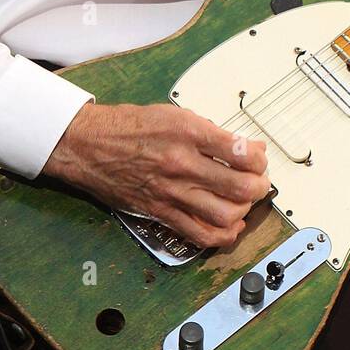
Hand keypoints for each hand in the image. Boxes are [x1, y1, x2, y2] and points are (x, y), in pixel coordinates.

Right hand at [45, 102, 269, 249]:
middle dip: (259, 186)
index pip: (241, 152)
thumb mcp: (176, 115)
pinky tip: (230, 226)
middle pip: (239, 187)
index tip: (259, 158)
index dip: (259, 158)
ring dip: (244, 210)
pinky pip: (199, 234)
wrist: (89, 144)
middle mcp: (182, 164)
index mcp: (189, 133)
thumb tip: (248, 147)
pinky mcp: (160, 212)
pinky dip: (222, 235)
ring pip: (225, 215)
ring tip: (244, 201)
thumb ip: (213, 133)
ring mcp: (171, 192)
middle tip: (259, 181)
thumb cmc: (131, 126)